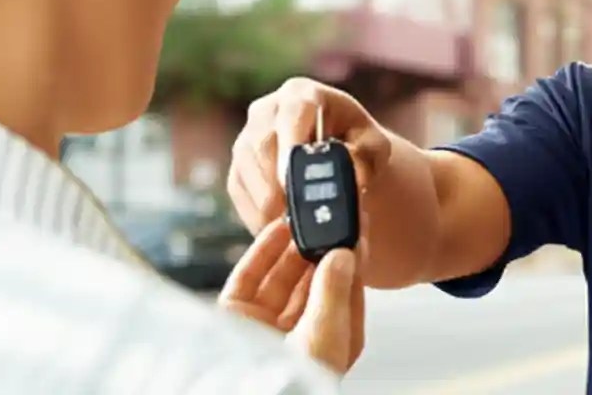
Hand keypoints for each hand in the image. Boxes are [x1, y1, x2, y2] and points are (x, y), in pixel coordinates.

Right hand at [218, 219, 365, 373]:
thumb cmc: (299, 382)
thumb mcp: (327, 333)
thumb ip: (334, 290)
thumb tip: (343, 254)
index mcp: (333, 339)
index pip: (346, 288)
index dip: (350, 255)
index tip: (355, 226)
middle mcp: (300, 330)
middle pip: (312, 278)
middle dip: (319, 245)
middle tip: (327, 213)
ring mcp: (266, 323)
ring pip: (281, 275)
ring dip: (292, 244)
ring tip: (303, 215)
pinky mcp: (236, 317)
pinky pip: (250, 277)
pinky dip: (262, 252)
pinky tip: (277, 229)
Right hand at [228, 77, 390, 235]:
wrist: (339, 155)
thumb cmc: (359, 145)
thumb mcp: (374, 147)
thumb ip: (365, 157)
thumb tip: (348, 171)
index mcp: (302, 95)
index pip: (292, 115)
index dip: (290, 147)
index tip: (291, 181)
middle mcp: (266, 111)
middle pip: (261, 146)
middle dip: (277, 187)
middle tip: (297, 221)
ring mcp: (246, 138)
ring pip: (246, 171)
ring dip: (267, 205)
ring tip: (295, 229)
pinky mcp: (238, 166)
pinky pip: (239, 192)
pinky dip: (257, 215)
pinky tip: (280, 230)